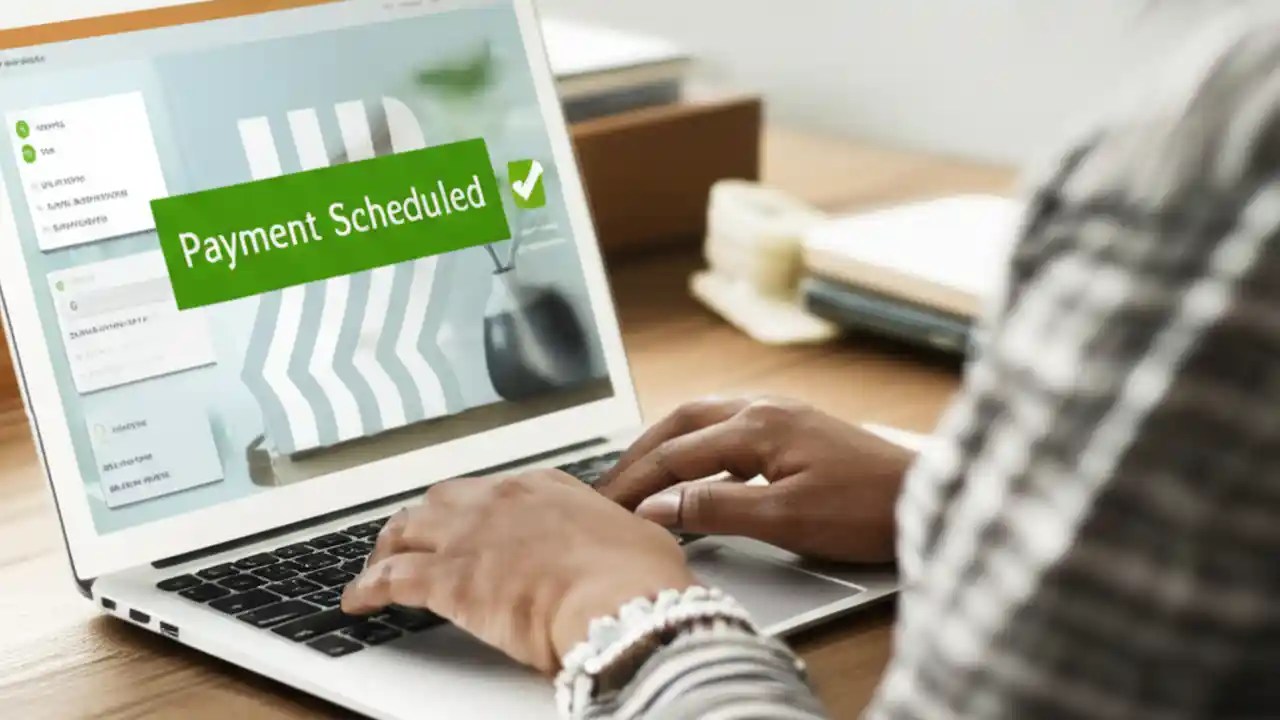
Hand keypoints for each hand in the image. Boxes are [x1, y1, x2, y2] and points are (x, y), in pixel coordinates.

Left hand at [341, 470, 695, 673]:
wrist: (621, 601)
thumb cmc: (637, 577)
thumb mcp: (634, 538)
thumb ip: (610, 535)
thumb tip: (621, 546)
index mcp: (544, 487)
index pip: (492, 491)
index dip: (475, 512)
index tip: (472, 526)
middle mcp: (499, 501)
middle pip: (440, 502)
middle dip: (422, 521)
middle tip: (413, 540)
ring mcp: (469, 537)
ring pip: (406, 531)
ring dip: (387, 548)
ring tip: (376, 566)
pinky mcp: (447, 580)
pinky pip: (389, 579)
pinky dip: (366, 589)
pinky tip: (358, 600)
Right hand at [598, 397, 912, 562]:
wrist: (925, 499)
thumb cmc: (864, 510)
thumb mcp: (785, 518)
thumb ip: (715, 508)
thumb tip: (657, 507)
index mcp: (757, 425)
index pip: (675, 453)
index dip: (636, 483)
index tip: (606, 509)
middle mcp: (764, 408)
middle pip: (681, 423)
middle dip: (640, 454)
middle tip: (608, 487)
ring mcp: (782, 414)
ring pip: (704, 421)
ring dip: (666, 446)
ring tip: (637, 475)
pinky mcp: (796, 429)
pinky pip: (728, 429)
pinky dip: (697, 447)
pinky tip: (693, 470)